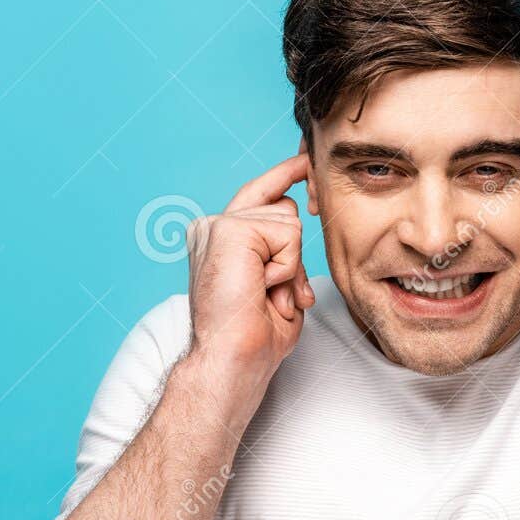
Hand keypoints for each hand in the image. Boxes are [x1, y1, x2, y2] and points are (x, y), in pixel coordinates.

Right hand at [186, 153, 315, 393]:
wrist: (233, 358)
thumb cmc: (256, 333)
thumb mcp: (276, 282)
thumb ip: (281, 247)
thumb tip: (297, 210)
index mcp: (220, 238)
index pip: (258, 194)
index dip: (285, 175)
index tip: (306, 161)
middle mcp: (213, 226)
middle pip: (285, 209)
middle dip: (295, 255)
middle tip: (273, 294)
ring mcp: (218, 224)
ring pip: (290, 222)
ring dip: (291, 266)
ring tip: (264, 293)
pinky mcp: (229, 229)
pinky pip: (288, 234)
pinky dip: (286, 266)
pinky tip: (261, 285)